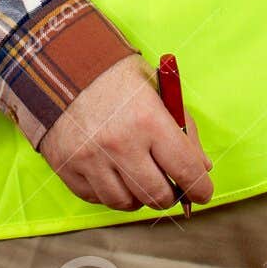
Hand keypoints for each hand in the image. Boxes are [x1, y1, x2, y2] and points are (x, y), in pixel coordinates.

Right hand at [39, 52, 213, 212]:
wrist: (62, 64)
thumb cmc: (117, 76)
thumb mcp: (158, 90)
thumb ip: (183, 128)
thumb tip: (201, 168)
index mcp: (148, 119)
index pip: (185, 169)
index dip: (201, 187)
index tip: (203, 192)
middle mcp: (120, 144)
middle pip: (157, 195)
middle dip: (171, 195)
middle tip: (170, 186)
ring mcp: (91, 159)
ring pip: (127, 203)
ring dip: (139, 196)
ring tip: (139, 177)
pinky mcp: (67, 168)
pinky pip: (97, 199)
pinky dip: (110, 192)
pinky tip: (114, 173)